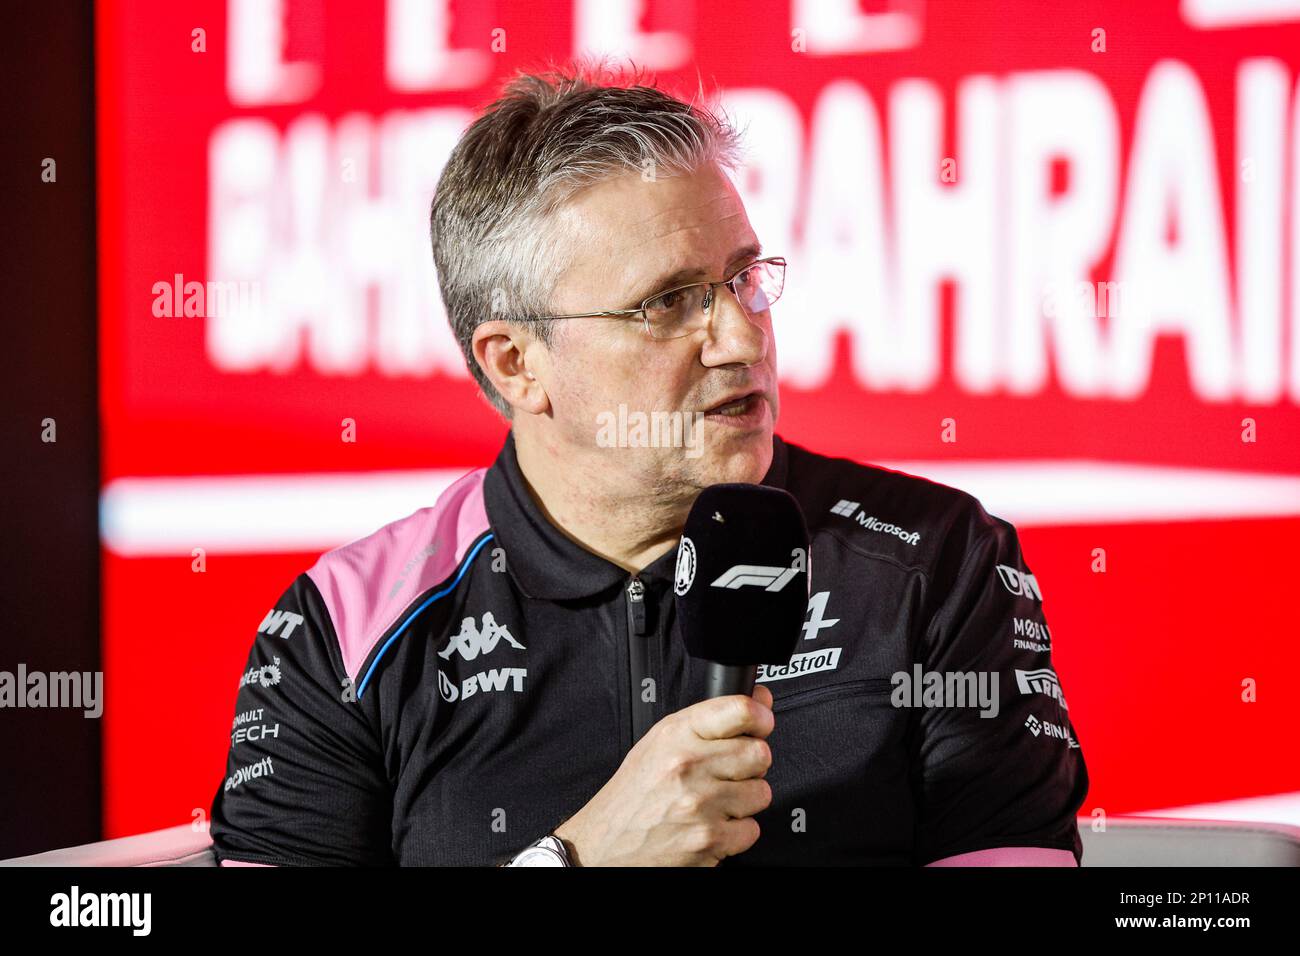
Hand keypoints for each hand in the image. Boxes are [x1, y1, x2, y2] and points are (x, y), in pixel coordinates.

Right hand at [553, 682, 774, 865]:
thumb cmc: (635, 793)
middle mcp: (689, 765)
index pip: (740, 710)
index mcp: (677, 734)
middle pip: (759, 753)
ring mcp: (700, 804)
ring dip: (744, 800)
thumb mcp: (662, 741)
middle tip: (729, 772)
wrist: (606, 843)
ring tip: (716, 801)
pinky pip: (752, 829)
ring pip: (761, 793)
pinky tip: (712, 824)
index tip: (761, 723)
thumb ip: (712, 720)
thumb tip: (761, 701)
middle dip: (751, 765)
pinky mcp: (709, 840)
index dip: (760, 716)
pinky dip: (736, 832)